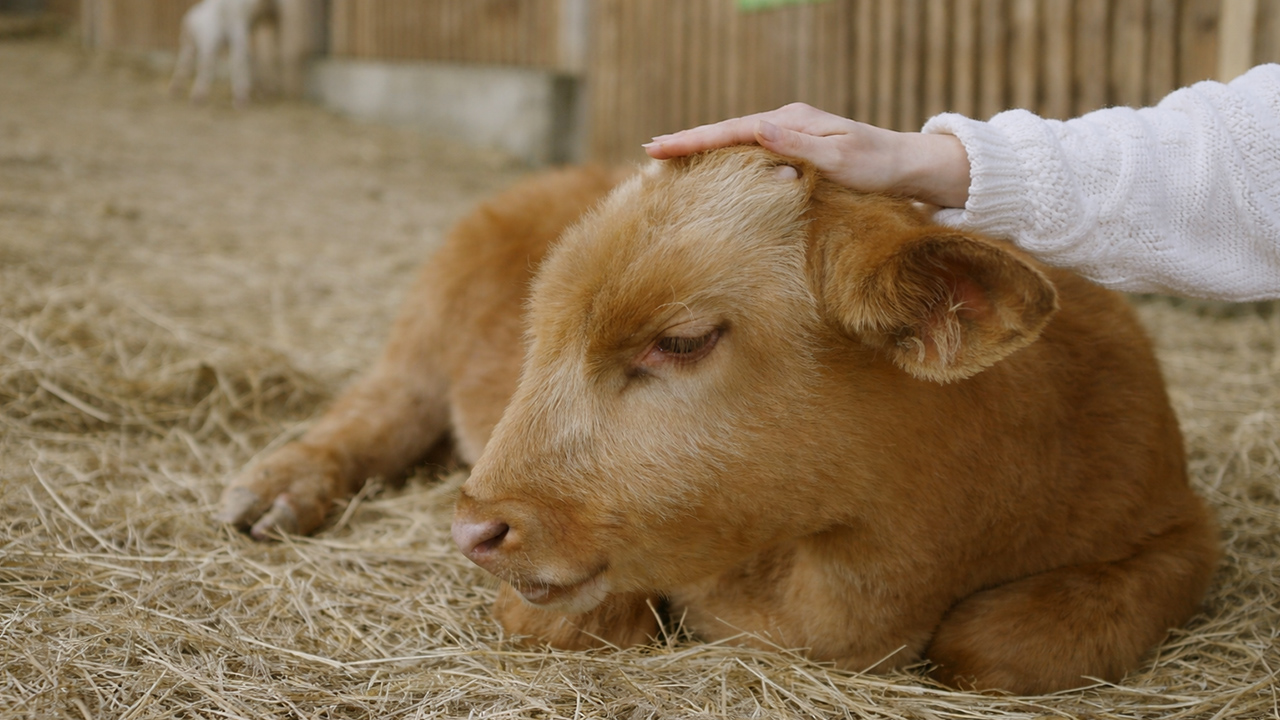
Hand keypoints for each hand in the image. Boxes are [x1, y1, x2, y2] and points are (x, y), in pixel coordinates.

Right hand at [644, 103, 970, 208]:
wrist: (906, 165)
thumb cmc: (876, 166)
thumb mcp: (839, 158)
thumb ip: (797, 144)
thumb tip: (757, 129)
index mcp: (790, 122)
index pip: (731, 131)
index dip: (693, 140)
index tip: (659, 147)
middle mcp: (786, 123)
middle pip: (726, 132)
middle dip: (689, 141)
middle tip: (651, 151)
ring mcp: (790, 134)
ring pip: (736, 141)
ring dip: (703, 149)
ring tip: (670, 157)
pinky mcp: (796, 148)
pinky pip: (751, 151)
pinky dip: (726, 157)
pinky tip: (713, 166)